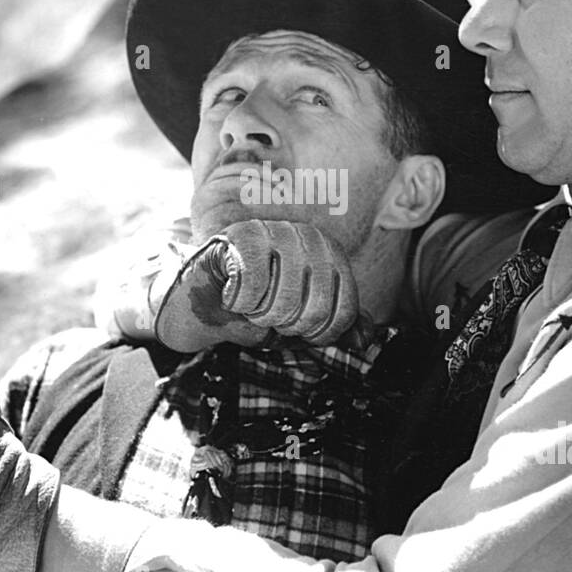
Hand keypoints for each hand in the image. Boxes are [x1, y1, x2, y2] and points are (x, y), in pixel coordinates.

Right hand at [155, 219, 359, 351]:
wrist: (206, 302)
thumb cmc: (257, 310)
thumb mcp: (303, 323)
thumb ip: (337, 326)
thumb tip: (365, 340)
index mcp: (331, 254)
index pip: (345, 310)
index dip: (320, 333)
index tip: (298, 330)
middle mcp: (309, 237)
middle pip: (317, 307)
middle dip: (288, 326)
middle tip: (268, 316)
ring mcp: (276, 231)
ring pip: (285, 298)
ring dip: (261, 316)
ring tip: (250, 305)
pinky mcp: (242, 235)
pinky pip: (253, 284)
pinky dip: (239, 302)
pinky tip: (232, 293)